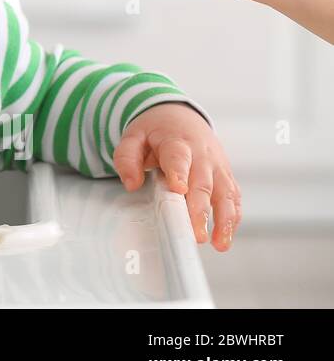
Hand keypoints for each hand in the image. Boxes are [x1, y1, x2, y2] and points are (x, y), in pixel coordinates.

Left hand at [113, 102, 240, 251]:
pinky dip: (233, 217)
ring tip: (219, 244)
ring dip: (224, 219)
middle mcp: (202, 154)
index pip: (178, 158)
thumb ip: (126, 158)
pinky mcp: (226, 176)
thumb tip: (131, 184)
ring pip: (226, 193)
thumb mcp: (133, 135)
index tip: (179, 190)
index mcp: (177, 142)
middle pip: (203, 183)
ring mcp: (217, 166)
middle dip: (201, 210)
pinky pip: (233, 197)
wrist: (182, 116)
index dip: (179, 173)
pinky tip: (226, 236)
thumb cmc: (156, 131)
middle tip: (196, 234)